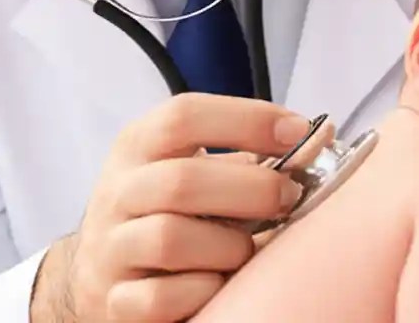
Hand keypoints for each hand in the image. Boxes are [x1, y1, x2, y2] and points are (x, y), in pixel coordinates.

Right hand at [29, 93, 312, 321]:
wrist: (99, 272)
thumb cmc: (163, 213)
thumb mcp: (190, 170)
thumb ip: (246, 156)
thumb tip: (319, 138)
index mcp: (137, 147)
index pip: (183, 116)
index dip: (247, 119)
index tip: (297, 131)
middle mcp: (117, 193)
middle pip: (181, 181)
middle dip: (252, 189)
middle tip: (289, 198)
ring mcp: (111, 249)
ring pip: (170, 240)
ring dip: (228, 246)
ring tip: (249, 250)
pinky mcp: (114, 300)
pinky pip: (160, 299)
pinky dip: (201, 292)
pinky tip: (218, 286)